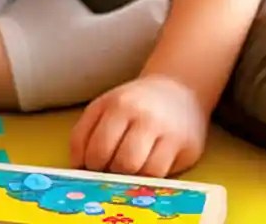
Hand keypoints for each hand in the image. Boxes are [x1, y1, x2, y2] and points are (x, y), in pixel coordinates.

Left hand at [69, 75, 208, 177]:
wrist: (179, 89)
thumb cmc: (133, 103)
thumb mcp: (103, 108)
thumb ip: (83, 134)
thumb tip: (76, 168)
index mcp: (120, 105)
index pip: (98, 149)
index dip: (91, 165)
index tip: (92, 165)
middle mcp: (147, 118)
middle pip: (123, 163)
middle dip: (112, 172)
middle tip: (111, 168)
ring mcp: (171, 134)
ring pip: (145, 172)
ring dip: (131, 177)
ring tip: (128, 167)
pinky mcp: (188, 149)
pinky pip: (163, 175)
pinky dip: (150, 177)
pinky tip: (146, 166)